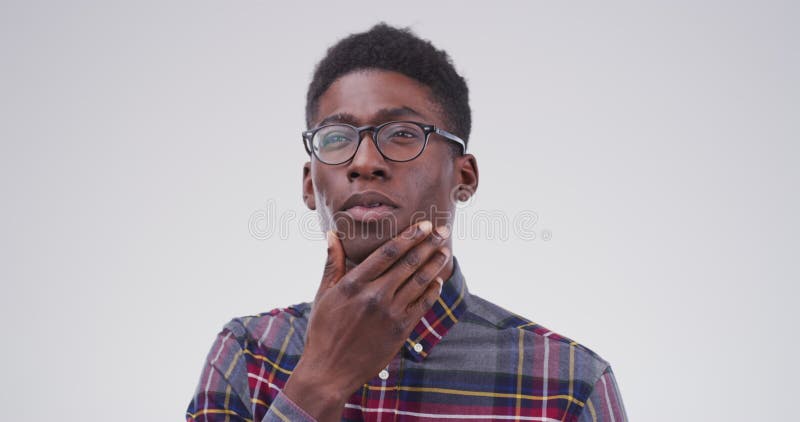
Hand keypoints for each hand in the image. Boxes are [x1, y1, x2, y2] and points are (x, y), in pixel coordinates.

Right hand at [282, 221, 450, 420]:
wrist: (330, 372)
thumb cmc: (323, 331)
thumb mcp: (323, 294)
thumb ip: (332, 263)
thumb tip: (332, 235)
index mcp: (354, 284)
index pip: (388, 253)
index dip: (409, 237)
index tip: (424, 225)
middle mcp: (375, 296)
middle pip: (409, 263)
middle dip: (428, 244)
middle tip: (443, 231)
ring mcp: (390, 314)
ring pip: (420, 282)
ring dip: (435, 264)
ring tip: (445, 251)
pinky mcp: (401, 330)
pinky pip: (423, 305)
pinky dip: (433, 290)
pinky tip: (438, 280)